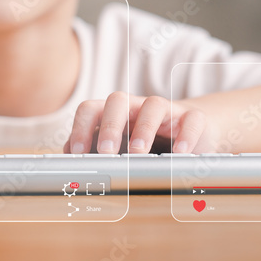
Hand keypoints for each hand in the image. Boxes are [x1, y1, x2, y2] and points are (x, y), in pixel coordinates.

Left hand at [65, 92, 214, 153]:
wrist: (191, 130)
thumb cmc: (147, 139)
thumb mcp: (121, 146)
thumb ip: (94, 150)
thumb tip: (67, 160)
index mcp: (114, 112)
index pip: (90, 109)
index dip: (80, 128)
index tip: (76, 153)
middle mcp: (137, 106)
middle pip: (117, 100)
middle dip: (109, 126)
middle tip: (106, 152)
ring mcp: (166, 109)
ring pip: (153, 105)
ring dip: (144, 128)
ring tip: (139, 153)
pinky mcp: (193, 118)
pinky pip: (191, 119)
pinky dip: (186, 135)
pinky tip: (179, 153)